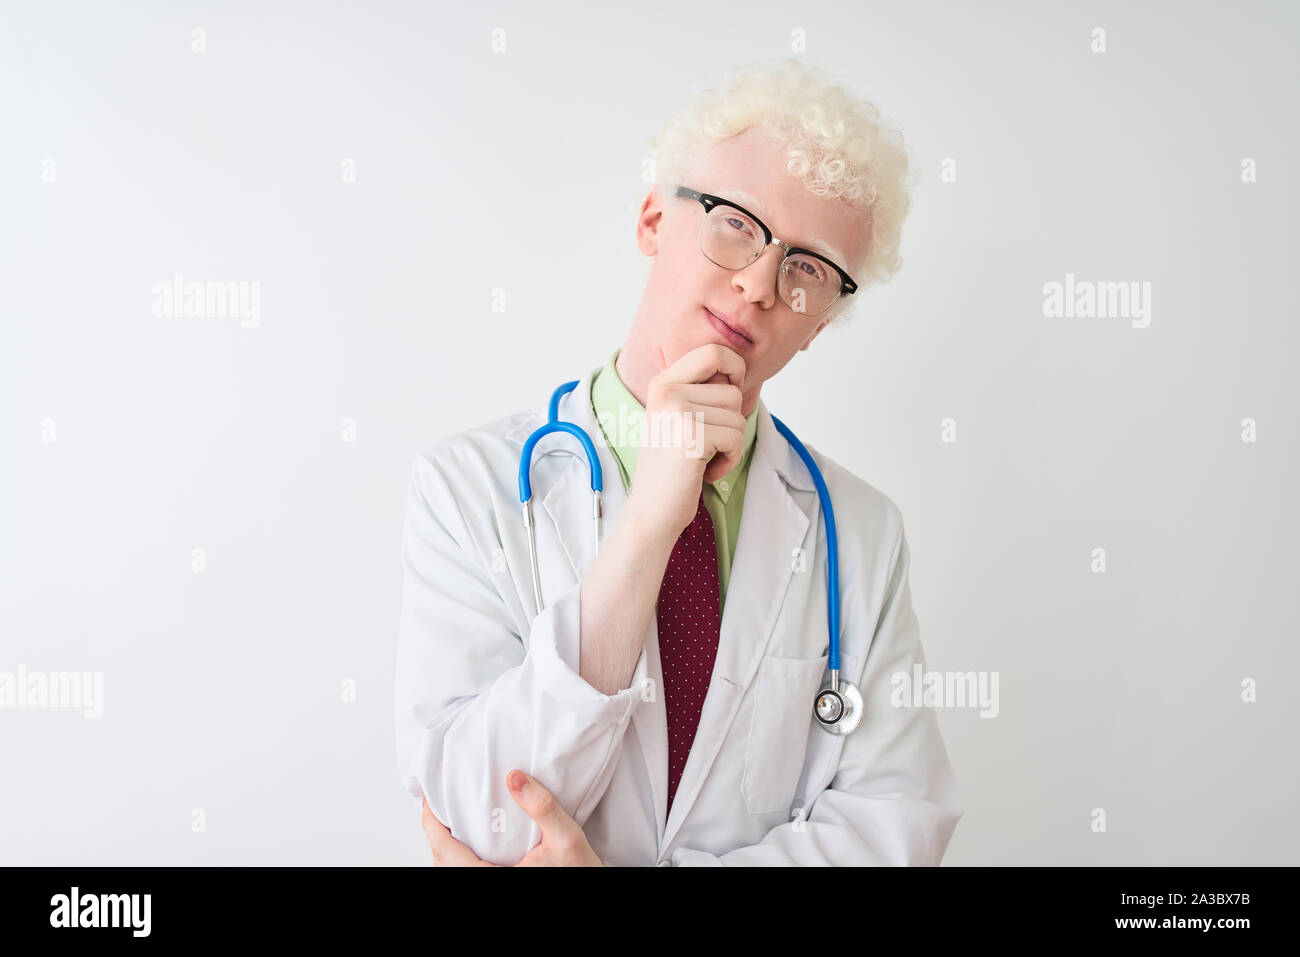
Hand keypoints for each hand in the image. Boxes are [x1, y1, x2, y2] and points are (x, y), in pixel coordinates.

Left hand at [419, 770, 603, 866]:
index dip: (431, 823)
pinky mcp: (502, 882)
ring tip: (455, 819)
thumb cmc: (581, 875)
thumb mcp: (567, 839)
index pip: (444, 851)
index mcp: (491, 877)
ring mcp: (491, 884)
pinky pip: (468, 870)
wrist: (593, 889)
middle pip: (442, 860)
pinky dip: (462, 856)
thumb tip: (514, 778)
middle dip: (437, 832)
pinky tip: (474, 841)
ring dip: (449, 846)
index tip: (429, 799)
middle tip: (440, 805)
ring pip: (453, 869)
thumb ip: (543, 808)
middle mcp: (486, 883)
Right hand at [628, 343, 746, 537]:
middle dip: (731, 421)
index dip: (735, 371)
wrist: (651, 509)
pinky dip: (729, 460)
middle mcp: (667, 391)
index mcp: (663, 382)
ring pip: (738, 415)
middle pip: (733, 390)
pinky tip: (706, 471)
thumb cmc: (673, 466)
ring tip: (704, 458)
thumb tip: (741, 371)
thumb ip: (702, 391)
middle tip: (708, 442)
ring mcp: (677, 412)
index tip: (727, 401)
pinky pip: (736, 438)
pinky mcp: (691, 436)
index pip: (714, 351)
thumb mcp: (680, 417)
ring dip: (730, 444)